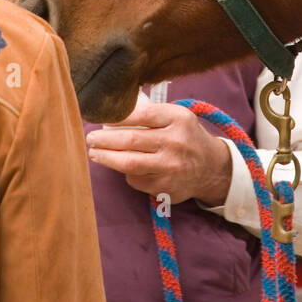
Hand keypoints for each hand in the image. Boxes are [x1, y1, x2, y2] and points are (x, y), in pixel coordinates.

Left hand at [86, 102, 232, 206]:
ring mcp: (170, 167)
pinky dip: (126, 172)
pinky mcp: (164, 187)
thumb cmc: (185, 137)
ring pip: (128, 163)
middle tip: (90, 138)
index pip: (140, 115)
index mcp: (178, 119)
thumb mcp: (176, 117)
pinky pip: (135, 179)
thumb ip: (149, 114)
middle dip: (104, 139)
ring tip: (95, 153)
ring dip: (106, 158)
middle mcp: (176, 143)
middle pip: (130, 140)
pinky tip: (124, 166)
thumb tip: (111, 115)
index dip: (116, 117)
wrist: (210, 168)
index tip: (100, 118)